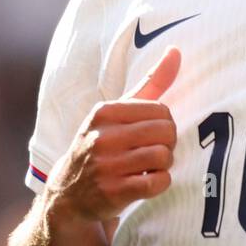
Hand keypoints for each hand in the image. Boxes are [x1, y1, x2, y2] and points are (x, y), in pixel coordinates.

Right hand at [46, 46, 180, 222]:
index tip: (152, 133)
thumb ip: (151, 83)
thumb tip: (176, 51)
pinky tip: (148, 181)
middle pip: (165, 132)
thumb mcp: (117, 113)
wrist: (69, 194)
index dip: (165, 123)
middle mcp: (101, 137)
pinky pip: (157, 183)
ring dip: (164, 165)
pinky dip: (161, 183)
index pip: (160, 109)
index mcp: (104, 112)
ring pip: (163, 157)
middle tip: (155, 150)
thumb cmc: (102, 146)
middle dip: (168, 144)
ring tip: (150, 166)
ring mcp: (106, 166)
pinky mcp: (113, 193)